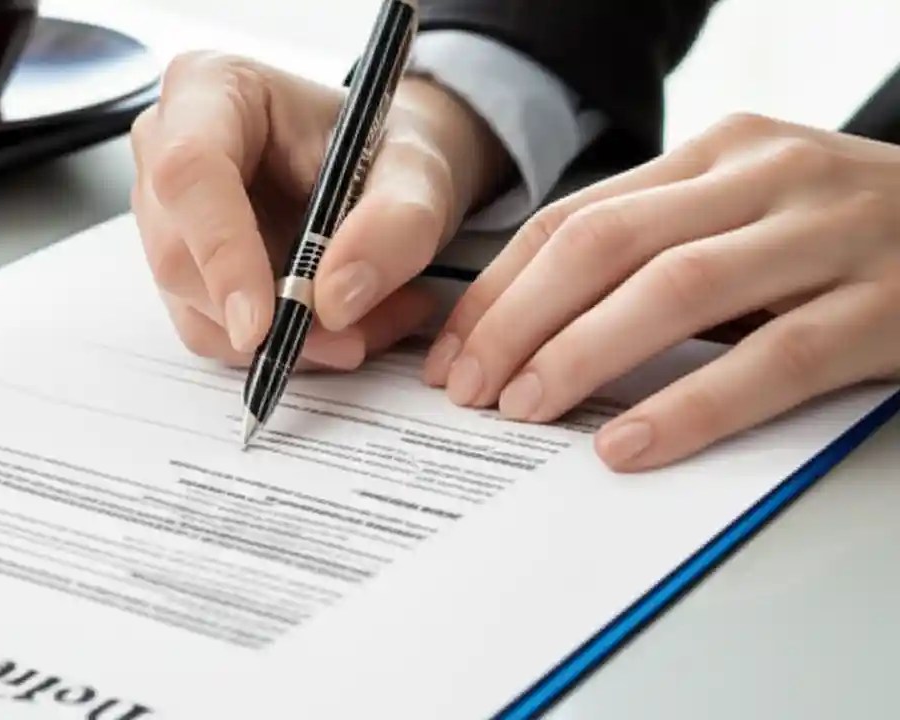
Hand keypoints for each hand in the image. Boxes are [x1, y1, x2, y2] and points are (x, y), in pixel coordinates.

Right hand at [129, 51, 509, 369]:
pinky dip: (276, 348)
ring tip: (367, 323)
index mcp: (211, 88)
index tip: (262, 325)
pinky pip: (210, 332)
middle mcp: (167, 147)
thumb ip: (397, 223)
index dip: (220, 252)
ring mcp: (165, 214)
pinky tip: (335, 327)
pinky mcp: (180, 268)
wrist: (382, 169)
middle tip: (352, 337)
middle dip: (266, 315)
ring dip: (282, 339)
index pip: (189, 172)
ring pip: (193, 308)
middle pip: (179, 254)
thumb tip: (335, 298)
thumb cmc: (385, 147)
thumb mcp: (419, 171)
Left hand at [424, 113, 899, 471]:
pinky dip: (689, 406)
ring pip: (674, 290)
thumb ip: (655, 244)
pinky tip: (630, 444)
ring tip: (526, 410)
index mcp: (717, 152)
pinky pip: (770, 361)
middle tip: (470, 388)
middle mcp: (766, 177)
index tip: (453, 350)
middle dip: (517, 321)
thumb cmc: (842, 231)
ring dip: (583, 354)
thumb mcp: (745, 210)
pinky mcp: (883, 308)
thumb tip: (532, 323)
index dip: (499, 289)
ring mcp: (828, 236)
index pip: (574, 218)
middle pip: (604, 245)